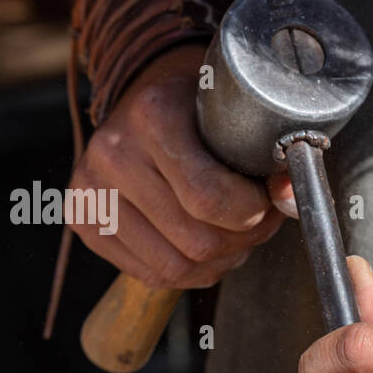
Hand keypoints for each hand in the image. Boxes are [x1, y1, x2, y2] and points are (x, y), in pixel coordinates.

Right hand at [68, 44, 296, 287]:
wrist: (144, 96)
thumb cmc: (200, 110)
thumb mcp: (238, 118)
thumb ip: (269, 159)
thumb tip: (289, 199)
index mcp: (152, 116)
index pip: (208, 197)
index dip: (252, 215)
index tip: (266, 203)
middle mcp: (113, 152)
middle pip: (196, 241)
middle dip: (241, 241)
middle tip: (256, 224)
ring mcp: (90, 190)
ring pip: (174, 268)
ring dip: (218, 262)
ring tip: (232, 237)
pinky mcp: (83, 221)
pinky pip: (150, 275)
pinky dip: (189, 272)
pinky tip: (202, 247)